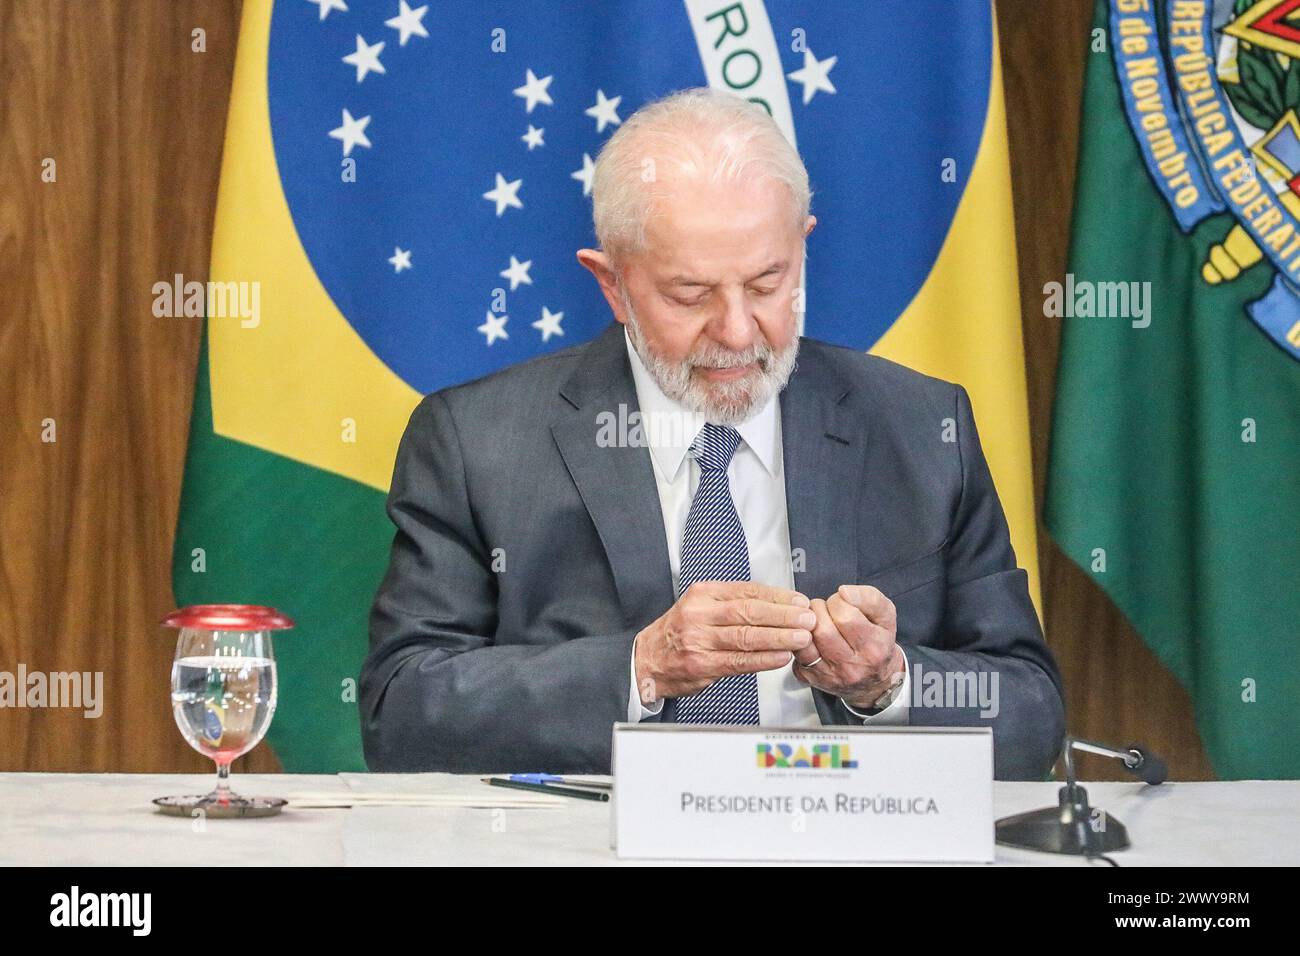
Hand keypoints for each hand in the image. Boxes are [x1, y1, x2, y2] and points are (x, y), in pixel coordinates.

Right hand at [633, 581, 815, 703]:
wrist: (647, 660)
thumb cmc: (678, 633)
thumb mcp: (700, 606)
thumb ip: (733, 603)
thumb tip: (777, 604)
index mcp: (703, 594)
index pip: (748, 591)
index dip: (778, 597)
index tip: (799, 601)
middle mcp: (700, 614)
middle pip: (749, 612)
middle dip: (783, 616)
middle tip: (807, 618)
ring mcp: (699, 640)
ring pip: (746, 637)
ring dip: (779, 637)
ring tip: (801, 637)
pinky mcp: (701, 665)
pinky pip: (739, 661)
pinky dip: (763, 660)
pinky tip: (781, 657)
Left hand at [792, 585, 904, 710]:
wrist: (874, 680)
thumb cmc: (878, 643)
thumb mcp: (886, 616)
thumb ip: (870, 598)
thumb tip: (844, 592)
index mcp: (873, 648)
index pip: (846, 617)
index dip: (838, 601)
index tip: (840, 602)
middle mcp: (852, 666)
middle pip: (823, 630)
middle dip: (819, 610)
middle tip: (825, 608)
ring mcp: (830, 676)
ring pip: (805, 643)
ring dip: (805, 623)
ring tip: (816, 619)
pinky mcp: (811, 679)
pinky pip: (795, 654)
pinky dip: (797, 639)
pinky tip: (809, 635)